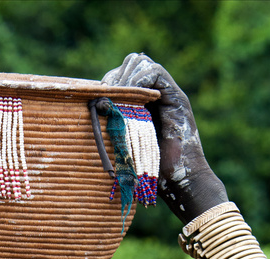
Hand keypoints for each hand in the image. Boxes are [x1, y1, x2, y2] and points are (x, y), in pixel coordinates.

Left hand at [102, 53, 227, 224]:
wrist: (178, 184)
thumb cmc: (147, 175)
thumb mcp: (120, 147)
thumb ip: (110, 128)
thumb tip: (91, 110)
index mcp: (137, 105)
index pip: (120, 75)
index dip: (107, 82)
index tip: (97, 99)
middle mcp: (152, 96)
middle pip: (130, 63)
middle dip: (114, 78)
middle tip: (107, 99)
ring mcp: (166, 95)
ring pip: (141, 63)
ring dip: (125, 78)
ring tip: (119, 100)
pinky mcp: (176, 98)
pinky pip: (155, 73)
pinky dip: (140, 81)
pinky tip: (132, 100)